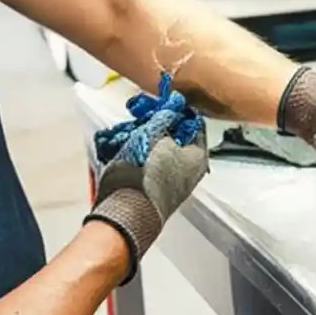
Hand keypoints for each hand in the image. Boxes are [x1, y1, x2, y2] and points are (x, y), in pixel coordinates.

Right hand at [87, 111, 208, 281]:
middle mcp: (188, 171)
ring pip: (155, 147)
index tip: (162, 102)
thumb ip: (166, 116)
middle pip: (174, 135)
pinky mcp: (150, 187)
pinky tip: (117, 147)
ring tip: (125, 134)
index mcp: (198, 157)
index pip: (194, 124)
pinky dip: (131, 151)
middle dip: (154, 124)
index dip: (178, 110)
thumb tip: (174, 105)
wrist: (124, 212)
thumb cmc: (144, 175)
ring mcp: (169, 180)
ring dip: (139, 137)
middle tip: (139, 116)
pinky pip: (143, 161)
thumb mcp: (156, 135)